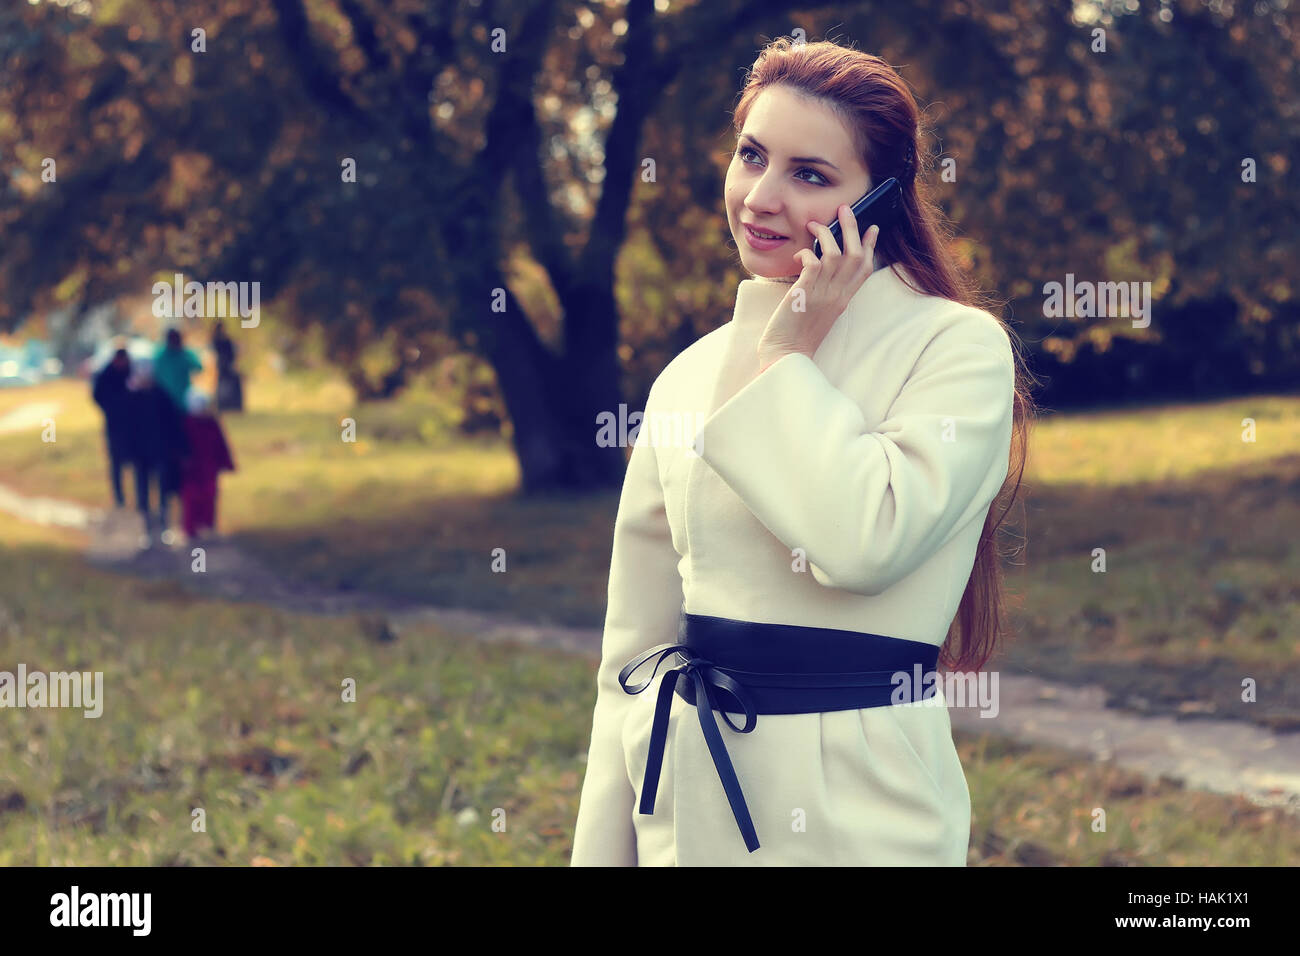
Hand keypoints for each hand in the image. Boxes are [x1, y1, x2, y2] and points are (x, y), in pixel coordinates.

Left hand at [756, 205, 878, 370]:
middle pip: (855, 255)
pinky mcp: (805, 293)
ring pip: (835, 254)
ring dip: (826, 234)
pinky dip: (807, 252)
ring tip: (814, 223)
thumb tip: (817, 272)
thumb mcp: (818, 314)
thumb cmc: (796, 337)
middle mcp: (837, 296)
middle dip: (852, 228)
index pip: (865, 269)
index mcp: (843, 301)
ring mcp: (823, 294)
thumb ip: (824, 294)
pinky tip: (798, 254)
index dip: (870, 247)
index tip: (872, 228)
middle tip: (845, 209)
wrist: (786, 356)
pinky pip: (813, 263)